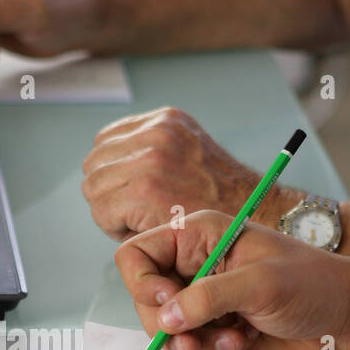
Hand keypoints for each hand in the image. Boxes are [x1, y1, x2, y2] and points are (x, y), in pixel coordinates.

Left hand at [82, 107, 304, 238]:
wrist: (256, 215)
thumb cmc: (224, 196)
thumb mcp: (189, 152)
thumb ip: (151, 151)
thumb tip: (109, 169)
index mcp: (163, 120)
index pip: (105, 142)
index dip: (113, 173)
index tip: (134, 192)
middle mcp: (155, 133)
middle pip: (94, 165)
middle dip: (108, 192)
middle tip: (136, 211)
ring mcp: (149, 159)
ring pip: (94, 190)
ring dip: (111, 211)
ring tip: (142, 220)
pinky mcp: (144, 190)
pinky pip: (102, 212)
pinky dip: (115, 227)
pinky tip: (144, 228)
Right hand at [115, 210, 349, 349]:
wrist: (348, 317)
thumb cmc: (314, 284)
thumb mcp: (259, 284)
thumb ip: (207, 298)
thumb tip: (164, 317)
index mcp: (199, 236)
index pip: (137, 254)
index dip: (142, 283)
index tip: (166, 304)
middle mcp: (195, 266)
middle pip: (145, 299)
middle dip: (169, 324)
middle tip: (194, 335)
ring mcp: (205, 299)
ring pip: (166, 330)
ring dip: (195, 342)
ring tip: (233, 338)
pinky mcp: (216, 329)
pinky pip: (191, 348)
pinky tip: (244, 342)